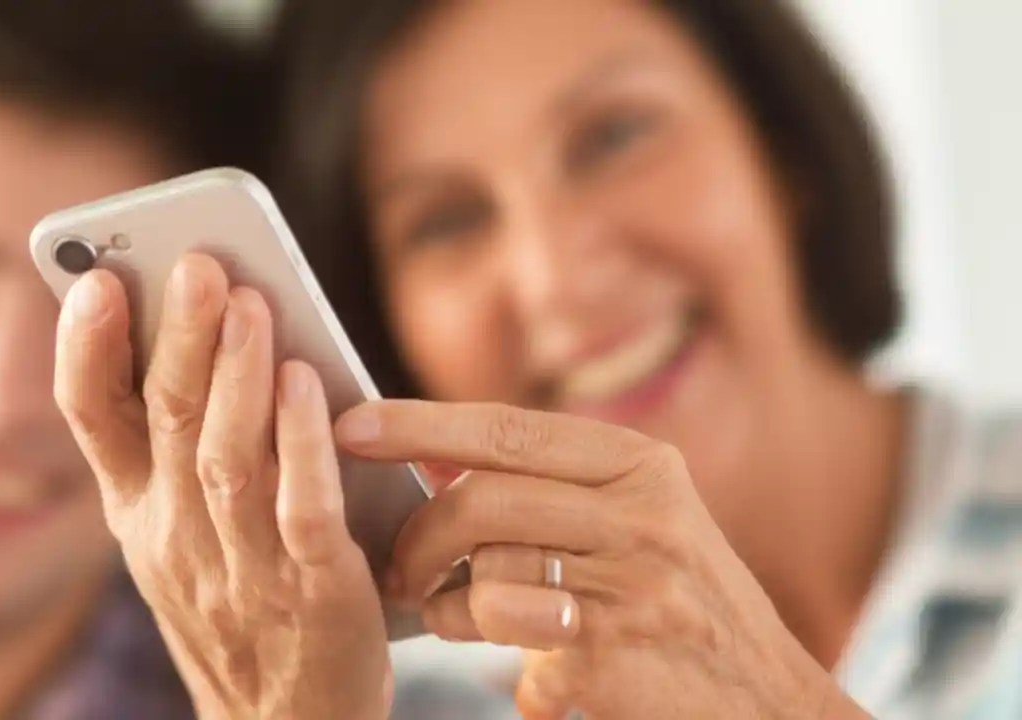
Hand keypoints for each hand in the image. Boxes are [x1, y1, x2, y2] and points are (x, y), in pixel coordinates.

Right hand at [54, 255, 389, 719]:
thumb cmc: (238, 601)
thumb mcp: (179, 531)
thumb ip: (182, 444)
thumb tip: (210, 329)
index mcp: (135, 511)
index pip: (92, 421)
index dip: (86, 350)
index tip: (94, 282)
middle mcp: (175, 534)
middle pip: (166, 420)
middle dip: (177, 338)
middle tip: (196, 263)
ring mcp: (242, 565)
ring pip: (228, 458)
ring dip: (238, 376)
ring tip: (253, 302)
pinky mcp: (314, 588)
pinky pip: (302, 508)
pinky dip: (303, 444)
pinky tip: (309, 383)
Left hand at [336, 401, 869, 719]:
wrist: (767, 703)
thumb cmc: (680, 605)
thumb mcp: (639, 522)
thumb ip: (550, 486)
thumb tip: (433, 460)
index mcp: (640, 465)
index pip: (504, 428)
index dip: (418, 425)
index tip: (351, 425)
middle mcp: (641, 512)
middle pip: (480, 500)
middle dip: (417, 539)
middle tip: (395, 571)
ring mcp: (631, 584)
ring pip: (484, 571)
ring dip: (446, 605)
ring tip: (453, 620)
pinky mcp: (611, 653)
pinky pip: (505, 638)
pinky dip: (495, 657)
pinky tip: (530, 674)